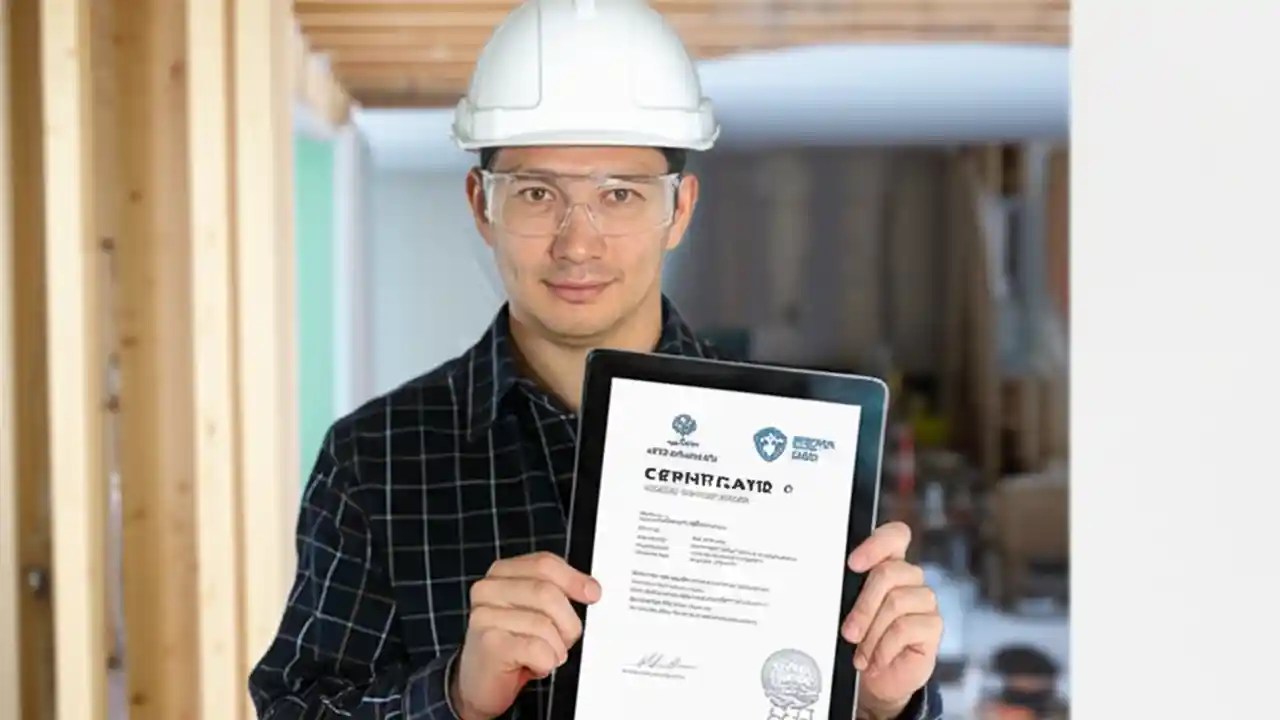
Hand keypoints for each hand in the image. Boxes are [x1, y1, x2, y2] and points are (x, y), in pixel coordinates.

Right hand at [451, 552, 601, 719]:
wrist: (480, 682)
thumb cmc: (512, 643)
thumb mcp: (534, 610)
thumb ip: (556, 592)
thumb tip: (591, 588)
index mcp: (502, 573)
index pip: (544, 564)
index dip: (573, 578)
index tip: (593, 593)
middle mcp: (488, 589)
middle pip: (548, 593)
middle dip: (567, 622)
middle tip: (564, 639)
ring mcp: (485, 616)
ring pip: (544, 624)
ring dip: (556, 648)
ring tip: (545, 655)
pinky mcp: (489, 644)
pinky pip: (537, 649)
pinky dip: (545, 662)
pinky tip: (534, 665)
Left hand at [841, 522, 941, 719]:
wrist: (880, 679)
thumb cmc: (862, 641)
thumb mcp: (849, 613)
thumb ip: (849, 593)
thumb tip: (834, 588)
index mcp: (888, 566)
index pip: (895, 536)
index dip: (877, 543)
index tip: (853, 564)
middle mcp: (910, 578)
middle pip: (888, 572)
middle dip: (863, 606)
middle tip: (849, 632)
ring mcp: (924, 600)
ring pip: (896, 602)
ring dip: (872, 632)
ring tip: (862, 652)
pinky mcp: (933, 625)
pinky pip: (905, 627)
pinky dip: (884, 647)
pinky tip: (877, 659)